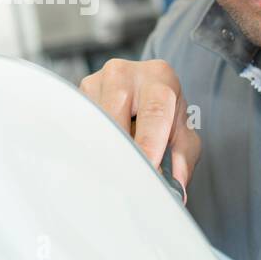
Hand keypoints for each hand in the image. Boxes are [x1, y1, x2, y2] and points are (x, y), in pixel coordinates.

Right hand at [79, 58, 200, 188]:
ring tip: (115, 166)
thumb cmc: (164, 113)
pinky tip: (102, 153)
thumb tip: (175, 187)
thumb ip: (182, 159)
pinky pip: (83, 124)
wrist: (144, 92)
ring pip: (96, 122)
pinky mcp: (78, 94)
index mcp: (158, 77)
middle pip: (116, 115)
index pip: (154, 112)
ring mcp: (96, 81)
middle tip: (127, 179)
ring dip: (105, 148)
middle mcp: (124, 73)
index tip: (146, 169)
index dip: (148, 144)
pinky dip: (92, 144)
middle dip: (122, 150)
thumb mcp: (183, 134)